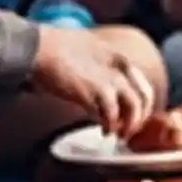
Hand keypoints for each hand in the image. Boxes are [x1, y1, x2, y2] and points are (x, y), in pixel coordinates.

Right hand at [32, 26, 153, 137]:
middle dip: (140, 116)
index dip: (140, 100)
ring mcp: (107, 79)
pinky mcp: (93, 92)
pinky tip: (104, 131)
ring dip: (129, 125)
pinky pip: (111, 115)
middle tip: (129, 130)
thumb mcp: (86, 50)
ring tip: (119, 135)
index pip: (141, 81)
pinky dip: (111, 126)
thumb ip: (97, 64)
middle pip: (143, 95)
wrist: (37, 46)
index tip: (132, 113)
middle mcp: (117, 67)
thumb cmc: (53, 48)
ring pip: (134, 106)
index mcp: (116, 56)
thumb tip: (95, 81)